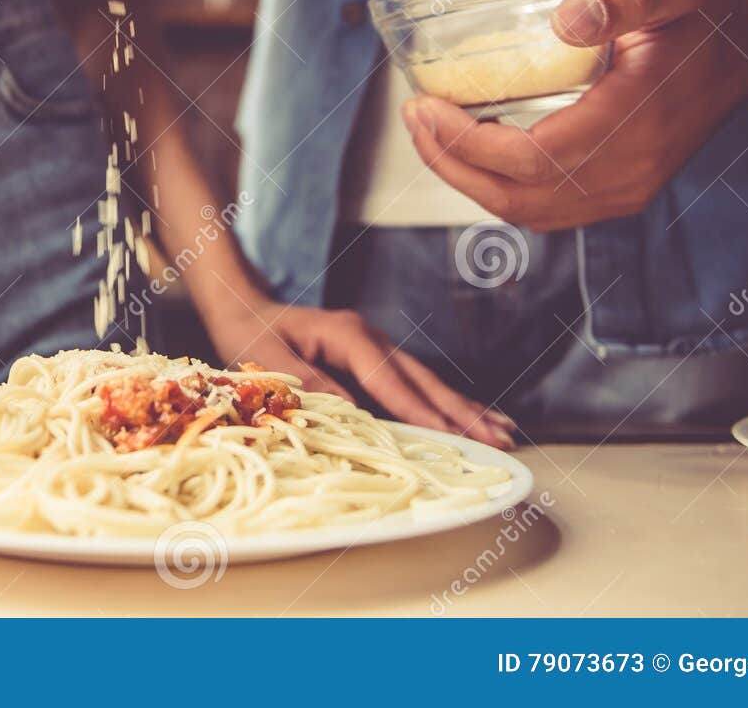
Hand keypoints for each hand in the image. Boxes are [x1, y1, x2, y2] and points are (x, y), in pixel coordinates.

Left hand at [207, 301, 515, 448]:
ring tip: (504, 432)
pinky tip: (468, 419)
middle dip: (463, 411)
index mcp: (348, 335)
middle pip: (424, 380)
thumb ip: (309, 385)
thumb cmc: (250, 334)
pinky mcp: (373, 360)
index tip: (455, 436)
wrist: (242, 307)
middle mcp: (371, 339)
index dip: (423, 411)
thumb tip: (353, 413)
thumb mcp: (269, 361)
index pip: (392, 380)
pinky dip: (443, 403)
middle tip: (503, 439)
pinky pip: (413, 385)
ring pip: (427, 382)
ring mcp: (376, 347)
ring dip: (464, 408)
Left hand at [403, 0, 747, 231]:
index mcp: (637, 121)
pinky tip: (472, 148)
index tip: (422, 104)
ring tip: (429, 132)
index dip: (466, 143)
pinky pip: (546, 209)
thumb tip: (565, 21)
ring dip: (467, 179)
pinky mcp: (622, 193)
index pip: (532, 159)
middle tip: (413, 116)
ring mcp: (628, 190)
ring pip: (527, 212)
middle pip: (517, 196)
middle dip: (451, 163)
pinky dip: (498, 187)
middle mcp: (632, 171)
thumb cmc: (704, 8)